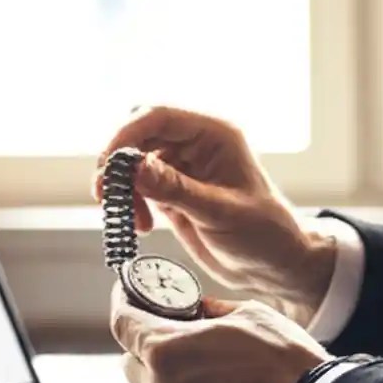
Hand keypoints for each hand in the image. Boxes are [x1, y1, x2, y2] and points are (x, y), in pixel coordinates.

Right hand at [94, 106, 336, 326]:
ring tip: (130, 219)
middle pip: (139, 135)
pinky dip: (131, 204)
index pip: (159, 116)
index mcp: (214, 135)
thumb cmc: (264, 234)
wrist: (275, 266)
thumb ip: (175, 189)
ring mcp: (183, 168)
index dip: (127, 134)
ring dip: (124, 189)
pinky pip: (138, 187)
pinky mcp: (173, 192)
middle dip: (119, 163)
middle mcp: (196, 145)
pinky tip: (141, 226)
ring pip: (134, 163)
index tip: (110, 165)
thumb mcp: (220, 212)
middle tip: (107, 194)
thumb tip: (133, 167)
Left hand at [110, 284, 331, 382]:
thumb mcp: (247, 315)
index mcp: (165, 353)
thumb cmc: (285, 366)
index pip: (122, 322)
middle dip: (145, 341)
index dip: (125, 303)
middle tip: (172, 327)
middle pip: (130, 359)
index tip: (130, 294)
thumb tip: (196, 312)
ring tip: (203, 361)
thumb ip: (208, 311)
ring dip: (164, 371)